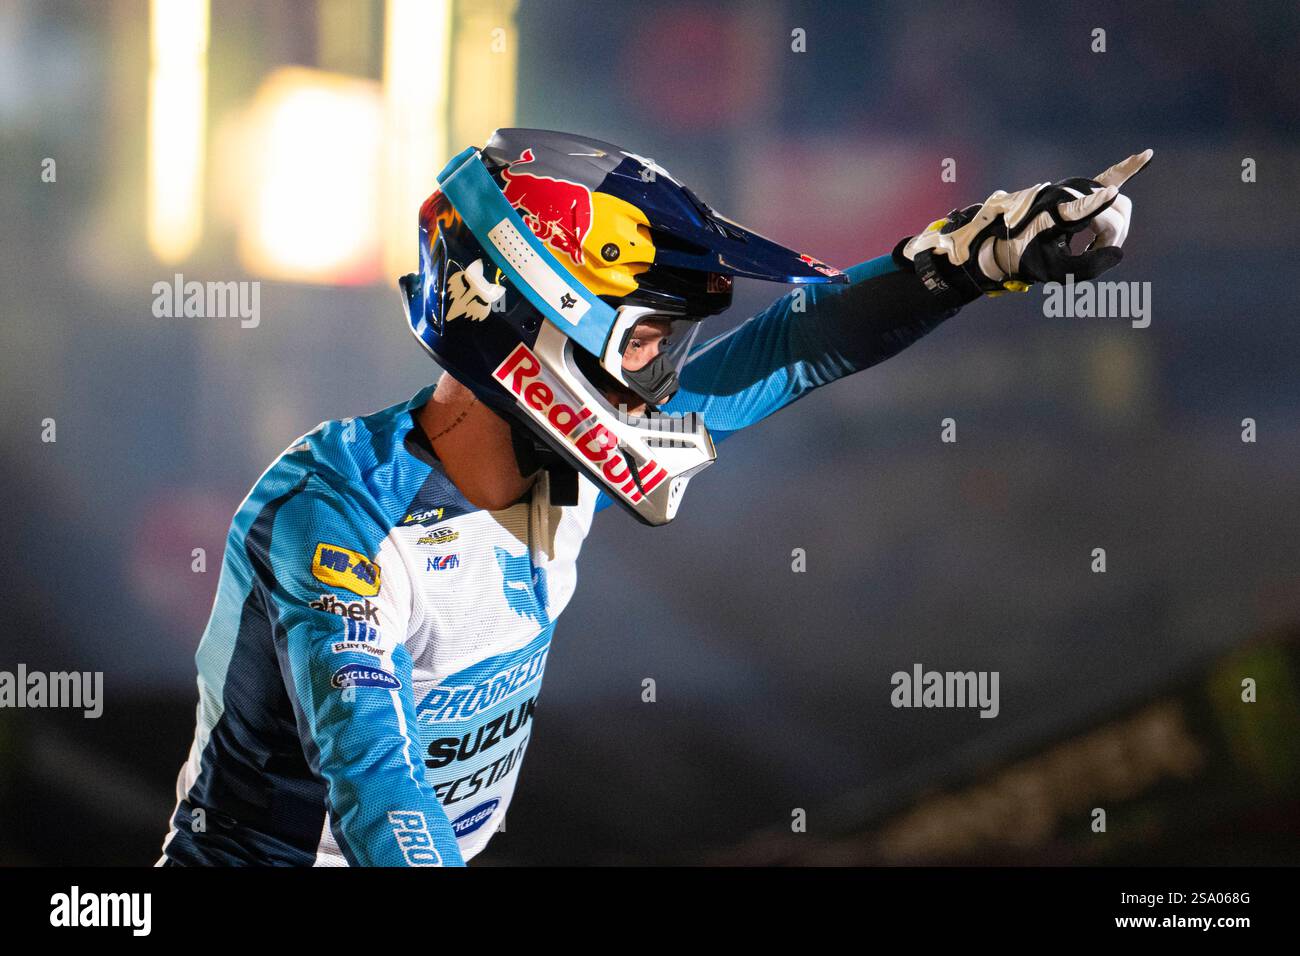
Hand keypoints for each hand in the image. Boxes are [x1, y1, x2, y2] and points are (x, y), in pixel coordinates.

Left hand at [901, 149, 1152, 298]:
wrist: (988, 245)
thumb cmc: (1018, 259)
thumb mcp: (1052, 269)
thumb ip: (1089, 266)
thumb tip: (1118, 253)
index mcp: (1065, 206)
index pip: (1108, 219)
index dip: (1109, 238)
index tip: (1108, 248)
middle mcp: (1069, 191)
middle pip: (1118, 208)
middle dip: (1114, 234)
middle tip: (1092, 254)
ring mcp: (1068, 189)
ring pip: (1112, 202)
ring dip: (1109, 225)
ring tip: (1085, 246)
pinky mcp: (1067, 193)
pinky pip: (1101, 179)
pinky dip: (1124, 170)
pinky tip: (1147, 155)